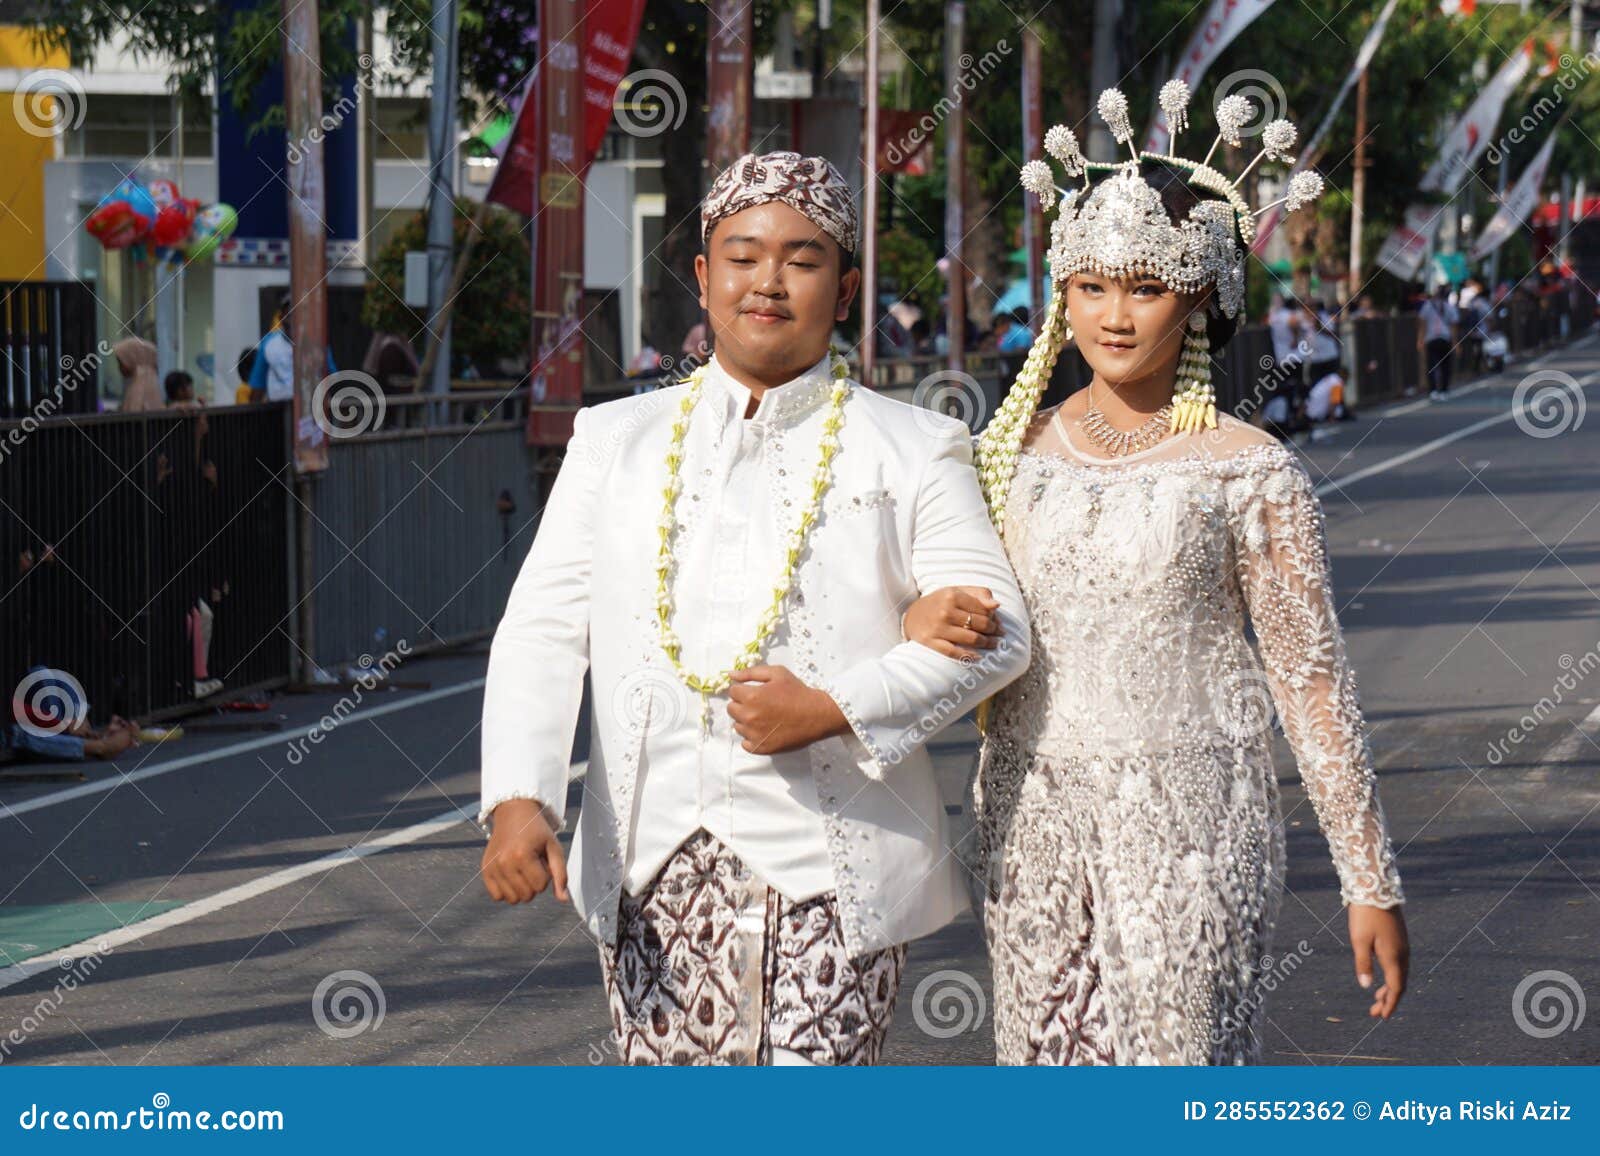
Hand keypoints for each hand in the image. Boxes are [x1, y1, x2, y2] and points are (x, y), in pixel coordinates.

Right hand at [481, 798, 568, 904]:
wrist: (514, 814)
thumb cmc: (537, 832)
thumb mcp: (553, 847)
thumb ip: (560, 874)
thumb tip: (564, 900)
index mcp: (522, 855)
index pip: (541, 886)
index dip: (546, 875)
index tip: (542, 860)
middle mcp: (504, 862)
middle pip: (527, 895)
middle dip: (534, 883)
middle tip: (532, 864)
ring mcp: (492, 867)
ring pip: (513, 899)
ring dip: (521, 889)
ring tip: (522, 869)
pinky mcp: (485, 870)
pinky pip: (497, 896)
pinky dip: (506, 891)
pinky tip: (511, 876)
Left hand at [727, 664, 847, 753]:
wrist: (817, 715)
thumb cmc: (798, 692)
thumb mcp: (777, 673)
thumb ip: (751, 673)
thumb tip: (730, 675)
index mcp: (751, 696)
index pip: (733, 692)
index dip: (743, 690)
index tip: (755, 692)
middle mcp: (749, 716)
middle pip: (731, 709)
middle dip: (742, 704)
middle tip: (760, 704)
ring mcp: (754, 734)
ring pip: (738, 726)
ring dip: (746, 721)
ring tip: (765, 717)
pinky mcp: (761, 747)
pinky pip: (745, 743)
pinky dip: (752, 738)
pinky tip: (765, 730)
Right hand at [902, 586, 1002, 661]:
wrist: (912, 616)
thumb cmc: (940, 603)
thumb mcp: (957, 592)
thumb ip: (979, 594)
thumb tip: (996, 605)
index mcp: (952, 595)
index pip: (983, 609)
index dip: (994, 617)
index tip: (997, 622)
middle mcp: (945, 611)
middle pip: (980, 624)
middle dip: (993, 630)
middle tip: (998, 634)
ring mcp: (938, 628)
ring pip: (972, 639)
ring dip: (987, 643)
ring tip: (993, 644)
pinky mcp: (931, 642)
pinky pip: (954, 652)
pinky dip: (969, 656)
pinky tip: (978, 656)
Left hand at [1349, 903, 1408, 1018]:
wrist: (1376, 888)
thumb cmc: (1365, 915)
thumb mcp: (1359, 940)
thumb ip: (1363, 964)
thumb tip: (1366, 987)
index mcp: (1394, 957)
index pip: (1395, 988)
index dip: (1389, 1003)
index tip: (1381, 1016)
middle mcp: (1403, 954)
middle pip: (1399, 983)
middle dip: (1388, 1000)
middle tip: (1374, 1012)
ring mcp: (1403, 945)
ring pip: (1400, 974)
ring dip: (1390, 988)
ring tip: (1376, 999)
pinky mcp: (1400, 938)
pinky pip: (1399, 964)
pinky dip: (1392, 976)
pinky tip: (1383, 977)